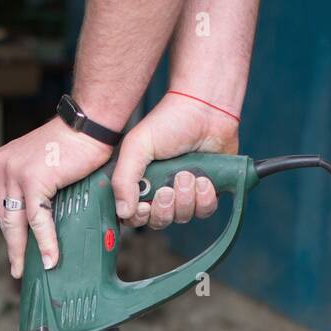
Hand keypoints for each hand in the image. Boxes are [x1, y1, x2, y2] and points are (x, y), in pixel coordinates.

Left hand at [0, 118, 113, 278]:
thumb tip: (41, 219)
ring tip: (32, 270)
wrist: (88, 124)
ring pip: (18, 222)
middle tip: (17, 268)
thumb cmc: (74, 145)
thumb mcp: (44, 166)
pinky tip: (51, 258)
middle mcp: (3, 167)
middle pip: (5, 217)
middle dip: (12, 247)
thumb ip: (36, 188)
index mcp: (2, 164)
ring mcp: (15, 173)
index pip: (1, 206)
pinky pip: (38, 219)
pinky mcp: (32, 180)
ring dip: (25, 251)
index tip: (15, 250)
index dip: (9, 231)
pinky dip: (46, 242)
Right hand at [112, 92, 239, 228]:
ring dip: (186, 198)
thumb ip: (123, 180)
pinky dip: (205, 198)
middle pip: (159, 221)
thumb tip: (123, 212)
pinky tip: (204, 179)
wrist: (205, 109)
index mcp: (140, 181)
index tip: (145, 205)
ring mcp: (184, 192)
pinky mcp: (207, 191)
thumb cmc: (168, 122)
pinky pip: (205, 210)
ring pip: (182, 216)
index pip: (133, 216)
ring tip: (187, 174)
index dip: (139, 217)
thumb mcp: (136, 147)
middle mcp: (160, 190)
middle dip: (165, 207)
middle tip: (168, 188)